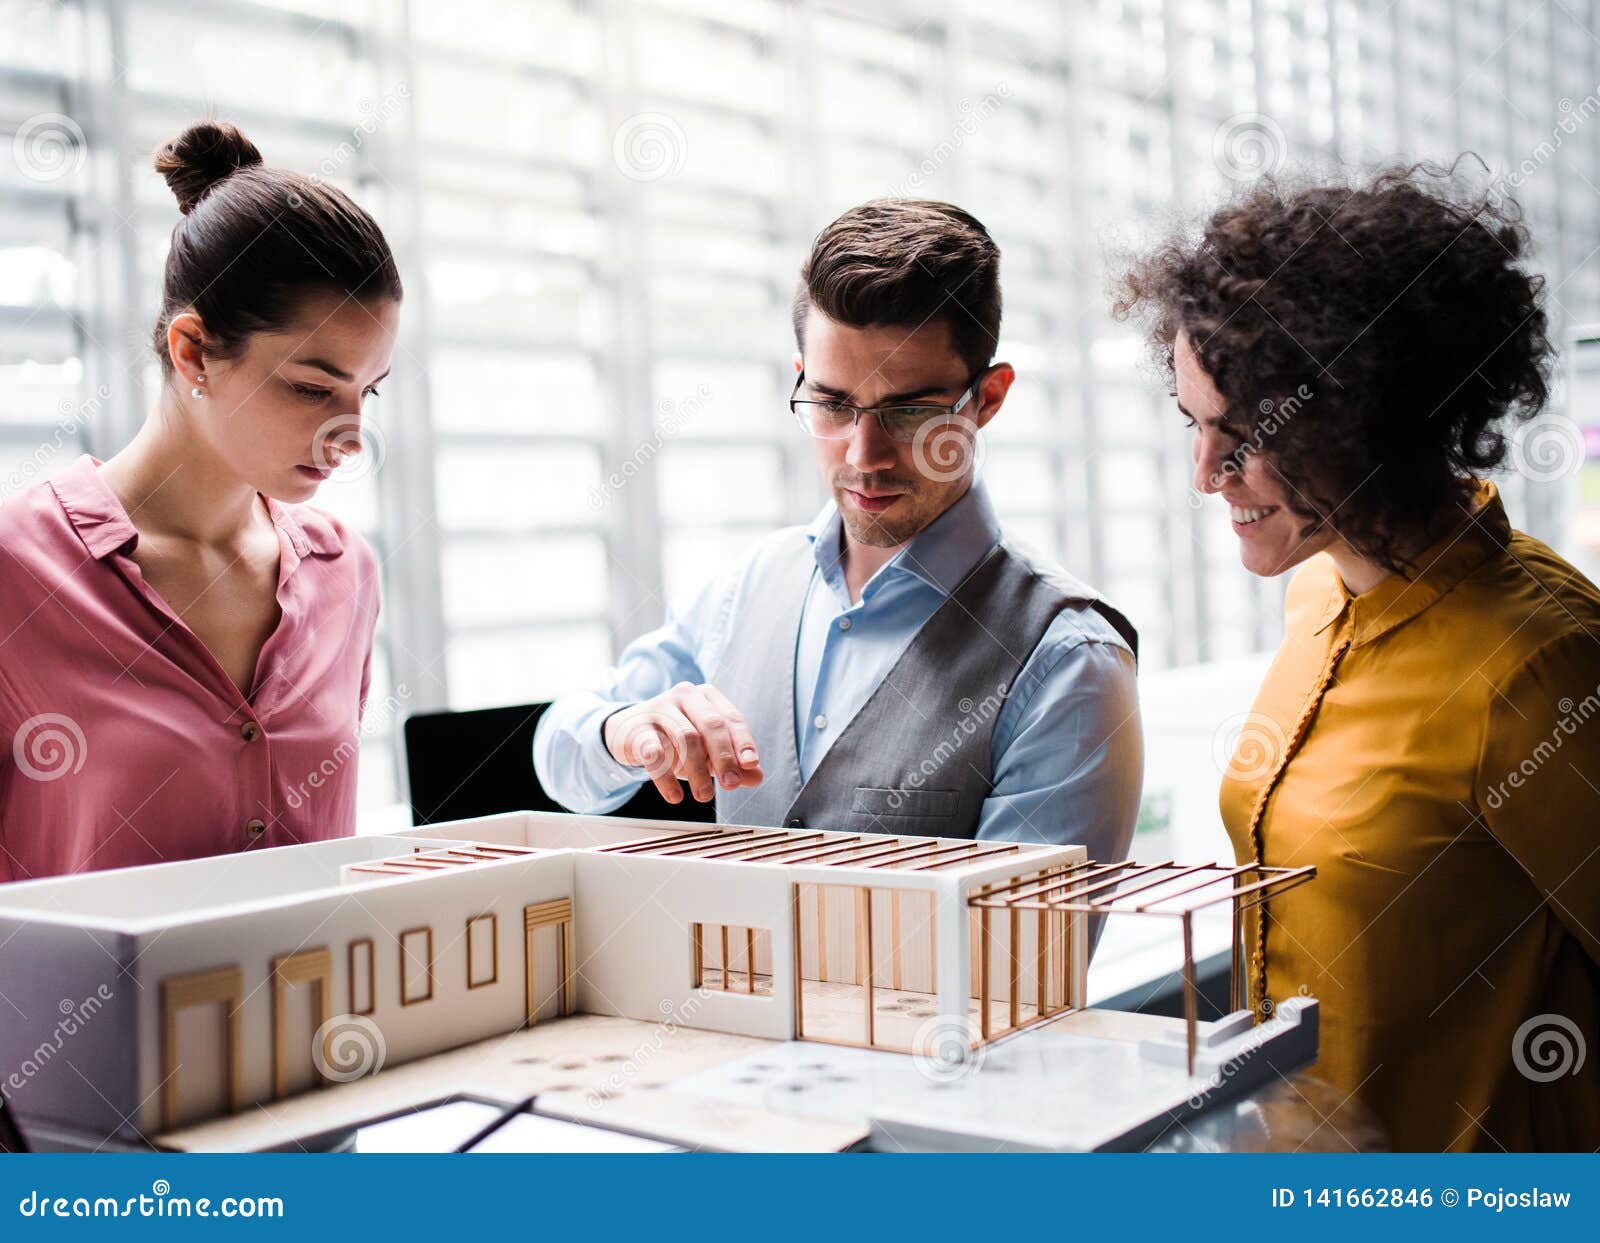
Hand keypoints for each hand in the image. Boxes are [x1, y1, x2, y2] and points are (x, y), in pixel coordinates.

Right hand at [603, 683, 763, 803]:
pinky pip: (654, 752)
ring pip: (685, 737)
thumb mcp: (706, 750)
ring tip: (704, 796)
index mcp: (707, 696)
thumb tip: (756, 777)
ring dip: (698, 770)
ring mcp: (660, 709)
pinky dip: (666, 778)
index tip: (751, 764)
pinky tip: (675, 796)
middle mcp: (685, 696)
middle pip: (711, 724)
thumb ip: (732, 761)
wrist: (628, 731)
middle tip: (731, 784)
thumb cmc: (674, 738)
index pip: (731, 718)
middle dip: (724, 756)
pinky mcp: (637, 728)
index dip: (743, 741)